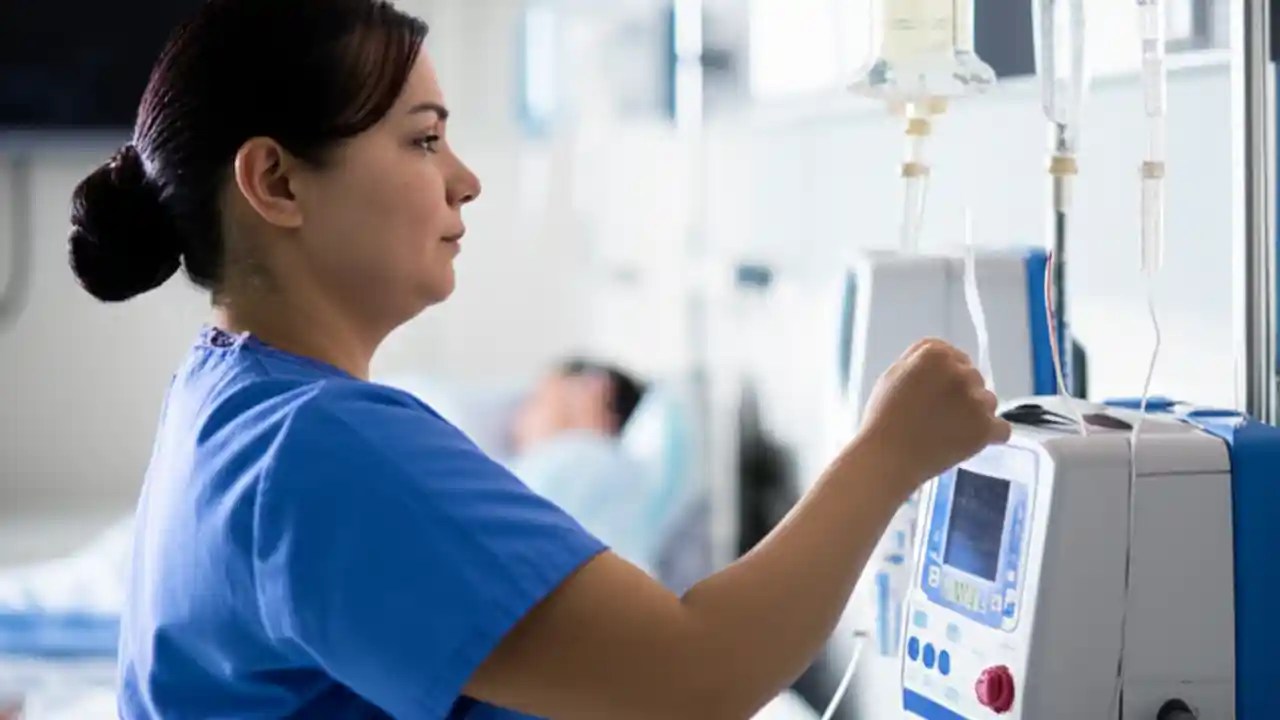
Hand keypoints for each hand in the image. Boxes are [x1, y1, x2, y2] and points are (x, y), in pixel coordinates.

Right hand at [857, 338, 1011, 489]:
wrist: (887, 458)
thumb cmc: (883, 419)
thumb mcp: (892, 375)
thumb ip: (919, 361)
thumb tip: (942, 360)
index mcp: (935, 355)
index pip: (954, 356)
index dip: (945, 376)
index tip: (935, 392)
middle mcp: (960, 372)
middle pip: (972, 377)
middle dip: (961, 393)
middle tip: (938, 414)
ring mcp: (976, 400)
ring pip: (988, 401)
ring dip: (975, 413)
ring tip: (950, 431)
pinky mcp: (985, 427)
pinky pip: (1002, 428)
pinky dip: (990, 435)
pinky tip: (971, 440)